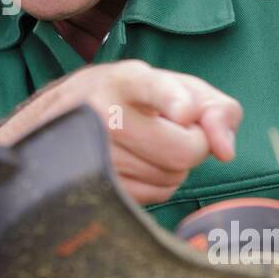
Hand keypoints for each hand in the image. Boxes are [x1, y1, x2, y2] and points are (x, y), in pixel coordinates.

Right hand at [0, 59, 242, 204]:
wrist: (52, 123)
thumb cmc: (129, 102)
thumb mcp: (172, 87)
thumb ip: (215, 108)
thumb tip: (226, 151)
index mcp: (124, 80)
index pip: (151, 87)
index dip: (173, 100)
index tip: (184, 111)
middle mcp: (102, 113)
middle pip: (183, 150)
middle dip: (191, 147)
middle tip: (171, 133)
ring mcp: (91, 153)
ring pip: (169, 179)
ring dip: (170, 169)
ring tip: (142, 146)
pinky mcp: (88, 185)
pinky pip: (149, 198)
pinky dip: (152, 186)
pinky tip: (131, 165)